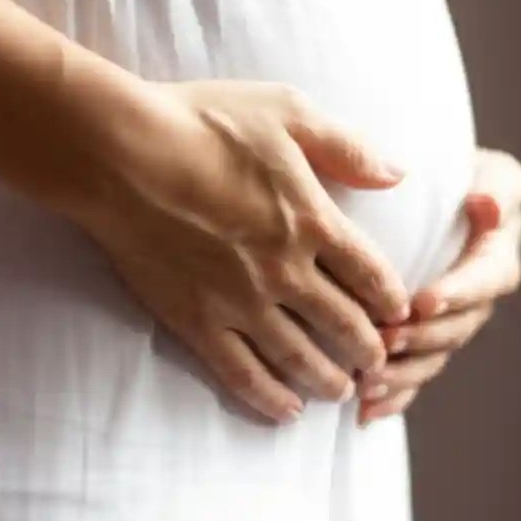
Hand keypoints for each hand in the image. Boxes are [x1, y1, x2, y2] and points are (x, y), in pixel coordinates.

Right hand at [77, 80, 410, 423]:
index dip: (391, 299)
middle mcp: (284, 270)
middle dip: (368, 348)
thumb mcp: (287, 112)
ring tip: (342, 391)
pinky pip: (240, 372)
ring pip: (299, 356)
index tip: (399, 312)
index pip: (370, 274)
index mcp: (311, 219)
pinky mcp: (195, 319)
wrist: (121, 153)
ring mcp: (238, 300)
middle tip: (379, 361)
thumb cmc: (202, 122)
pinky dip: (269, 396)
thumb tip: (397, 174)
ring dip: (328, 379)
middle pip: (343, 323)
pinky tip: (286, 409)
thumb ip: (345, 147)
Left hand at [355, 148, 520, 425]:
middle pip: (456, 328)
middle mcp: (477, 298)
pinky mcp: (425, 343)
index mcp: (497, 258)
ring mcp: (451, 325)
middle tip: (384, 341)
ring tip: (368, 384)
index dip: (456, 293)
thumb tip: (487, 206)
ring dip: (403, 375)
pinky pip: (415, 377)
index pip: (485, 279)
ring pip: (433, 358)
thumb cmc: (462, 177)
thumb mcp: (493, 173)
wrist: (436, 198)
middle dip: (421, 339)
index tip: (423, 301)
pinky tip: (365, 414)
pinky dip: (394, 397)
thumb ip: (499, 188)